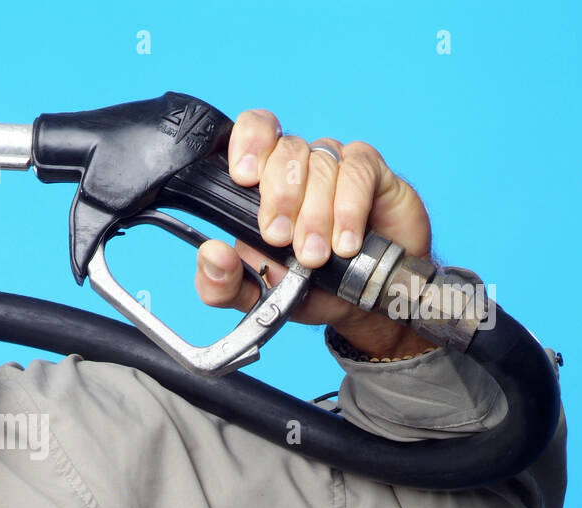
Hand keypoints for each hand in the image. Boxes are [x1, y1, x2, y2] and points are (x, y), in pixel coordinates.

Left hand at [192, 108, 438, 357]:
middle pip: (284, 151)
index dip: (248, 143)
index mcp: (263, 182)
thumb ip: (222, 284)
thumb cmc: (307, 286)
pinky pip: (356, 172)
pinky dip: (349, 210)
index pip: (253, 131)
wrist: (359, 303)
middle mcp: (298, 165)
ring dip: (315, 215)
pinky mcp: (370, 173)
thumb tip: (211, 254)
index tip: (244, 178)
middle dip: (280, 197)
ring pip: (320, 165)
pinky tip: (345, 243)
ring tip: (314, 256)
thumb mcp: (256, 295)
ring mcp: (334, 164)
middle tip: (280, 238)